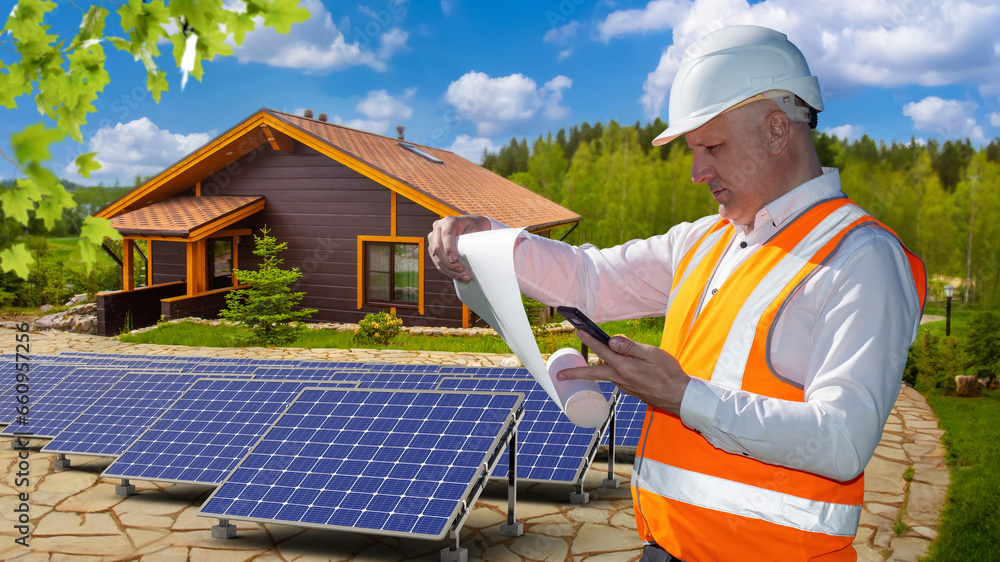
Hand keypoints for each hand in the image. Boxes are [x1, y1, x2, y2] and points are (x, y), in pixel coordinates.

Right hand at [427, 215, 490, 281]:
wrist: (473, 226)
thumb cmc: (476, 227)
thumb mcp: (477, 229)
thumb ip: (471, 239)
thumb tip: (469, 255)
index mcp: (449, 221)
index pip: (446, 235)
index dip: (449, 248)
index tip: (454, 259)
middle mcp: (438, 228)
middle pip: (437, 248)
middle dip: (449, 262)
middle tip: (462, 270)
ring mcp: (433, 239)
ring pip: (436, 258)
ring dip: (449, 270)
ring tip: (463, 276)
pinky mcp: (433, 249)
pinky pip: (437, 263)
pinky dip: (448, 271)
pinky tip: (458, 276)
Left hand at [558, 330, 690, 414]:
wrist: (678, 397)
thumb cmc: (668, 373)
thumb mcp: (651, 354)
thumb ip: (630, 347)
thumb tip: (612, 340)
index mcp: (623, 366)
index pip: (602, 350)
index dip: (590, 339)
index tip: (579, 330)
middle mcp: (620, 378)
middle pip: (592, 373)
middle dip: (574, 373)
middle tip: (559, 376)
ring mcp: (624, 385)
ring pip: (605, 375)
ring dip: (593, 370)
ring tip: (584, 364)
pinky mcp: (629, 389)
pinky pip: (615, 378)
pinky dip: (610, 372)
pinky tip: (617, 366)